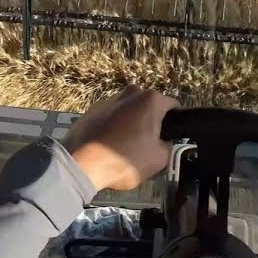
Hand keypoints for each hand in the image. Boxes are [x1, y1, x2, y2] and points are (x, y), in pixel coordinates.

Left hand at [64, 85, 178, 191]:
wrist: (82, 164)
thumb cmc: (125, 160)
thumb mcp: (159, 159)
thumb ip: (169, 146)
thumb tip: (164, 142)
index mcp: (150, 100)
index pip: (173, 106)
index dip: (176, 123)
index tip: (171, 137)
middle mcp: (130, 93)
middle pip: (149, 106)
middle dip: (151, 121)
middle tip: (148, 144)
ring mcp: (109, 99)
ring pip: (128, 110)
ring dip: (131, 123)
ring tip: (126, 146)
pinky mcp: (91, 109)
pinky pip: (111, 116)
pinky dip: (113, 127)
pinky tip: (109, 145)